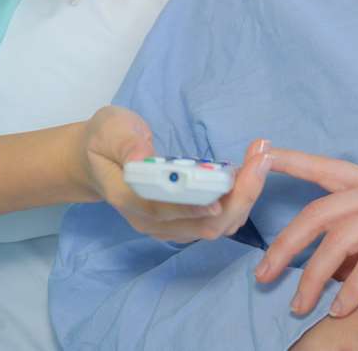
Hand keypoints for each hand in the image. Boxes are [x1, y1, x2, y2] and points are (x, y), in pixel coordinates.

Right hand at [79, 106, 273, 243]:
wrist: (96, 159)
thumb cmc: (104, 141)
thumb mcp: (110, 130)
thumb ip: (126, 144)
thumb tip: (141, 158)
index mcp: (131, 199)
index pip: (170, 210)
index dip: (201, 202)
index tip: (232, 181)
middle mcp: (152, 222)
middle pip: (204, 224)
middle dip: (240, 195)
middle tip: (261, 157)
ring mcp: (169, 226)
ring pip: (217, 226)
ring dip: (245, 197)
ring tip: (261, 159)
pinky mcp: (183, 222)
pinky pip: (218, 219)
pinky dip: (239, 199)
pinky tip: (250, 171)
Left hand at [257, 150, 357, 317]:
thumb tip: (327, 266)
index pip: (324, 167)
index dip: (290, 161)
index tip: (258, 156)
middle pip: (319, 213)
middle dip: (285, 245)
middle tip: (263, 275)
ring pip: (341, 240)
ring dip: (314, 276)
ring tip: (300, 305)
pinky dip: (352, 288)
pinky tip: (341, 308)